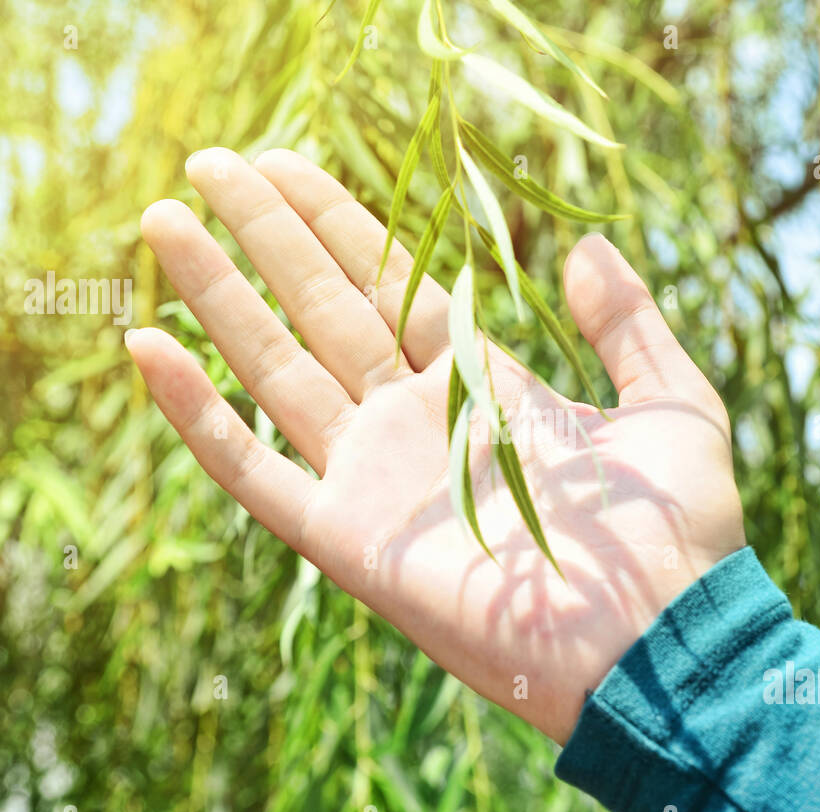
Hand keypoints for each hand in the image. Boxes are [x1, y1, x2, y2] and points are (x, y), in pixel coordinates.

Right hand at [127, 148, 744, 742]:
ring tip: (161, 219)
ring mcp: (375, 478)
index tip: (285, 161)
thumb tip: (585, 244)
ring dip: (216, 295)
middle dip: (266, 234)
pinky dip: (196, 415)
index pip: (393, 284)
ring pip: (274, 368)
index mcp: (484, 386)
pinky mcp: (346, 539)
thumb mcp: (672, 402)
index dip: (339, 223)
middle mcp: (416, 423)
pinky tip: (144, 348)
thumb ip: (627, 322)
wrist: (656, 643)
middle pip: (323, 308)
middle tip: (208, 160)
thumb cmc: (676, 533)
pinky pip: (252, 470)